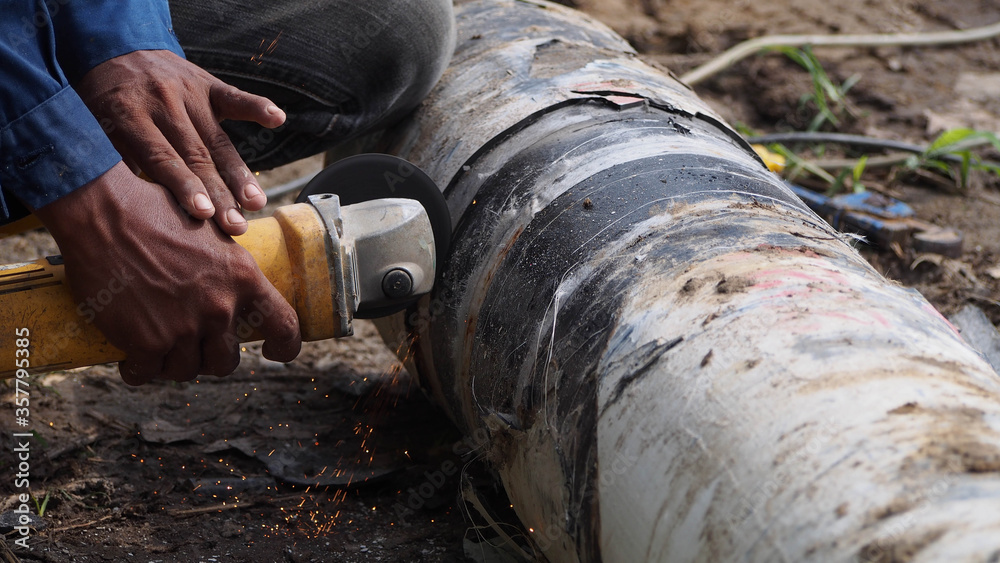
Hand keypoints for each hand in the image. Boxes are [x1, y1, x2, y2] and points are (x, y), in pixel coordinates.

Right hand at [35, 162, 301, 384]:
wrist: (103, 213)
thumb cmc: (154, 213)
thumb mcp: (211, 235)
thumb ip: (229, 271)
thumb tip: (238, 293)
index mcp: (243, 279)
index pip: (284, 326)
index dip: (285, 347)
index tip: (274, 352)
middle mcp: (220, 307)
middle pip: (226, 361)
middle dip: (209, 357)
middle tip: (191, 344)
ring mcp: (184, 328)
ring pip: (187, 370)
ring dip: (172, 363)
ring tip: (157, 345)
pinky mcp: (146, 342)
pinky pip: (147, 373)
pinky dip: (138, 369)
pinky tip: (131, 358)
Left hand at [76, 50, 285, 235]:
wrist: (113, 48)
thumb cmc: (103, 103)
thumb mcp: (96, 132)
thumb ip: (117, 165)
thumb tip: (137, 211)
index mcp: (129, 117)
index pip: (163, 158)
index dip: (184, 186)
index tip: (203, 214)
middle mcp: (162, 103)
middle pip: (197, 155)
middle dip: (219, 193)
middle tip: (235, 225)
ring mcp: (189, 92)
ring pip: (219, 140)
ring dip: (240, 173)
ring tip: (256, 202)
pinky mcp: (208, 84)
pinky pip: (235, 97)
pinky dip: (257, 107)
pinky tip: (277, 118)